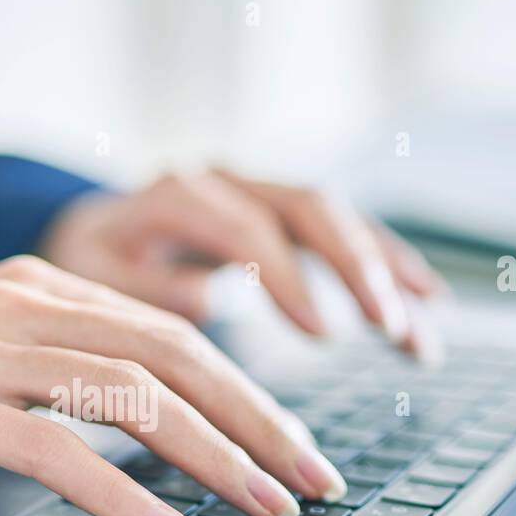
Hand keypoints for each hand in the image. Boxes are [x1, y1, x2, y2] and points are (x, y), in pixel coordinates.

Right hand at [0, 256, 346, 515]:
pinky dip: (125, 495)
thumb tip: (149, 433)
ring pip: (132, 396)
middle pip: (175, 357)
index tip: (295, 446)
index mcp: (42, 289)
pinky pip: (58, 449)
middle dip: (259, 422)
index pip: (173, 334)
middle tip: (314, 481)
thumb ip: (58, 375)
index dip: (248, 392)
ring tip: (266, 509)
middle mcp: (24, 305)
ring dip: (214, 458)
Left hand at [40, 169, 447, 359]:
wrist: (90, 230)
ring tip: (424, 333)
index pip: (249, 228)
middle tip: (389, 328)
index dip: (290, 280)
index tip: (325, 336)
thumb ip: (143, 285)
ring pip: (338, 218)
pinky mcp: (281, 214)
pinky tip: (426, 304)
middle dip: (357, 269)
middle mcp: (228, 179)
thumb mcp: (92, 276)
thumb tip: (204, 295)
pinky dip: (386, 267)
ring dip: (387, 273)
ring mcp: (260, 191)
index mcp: (179, 193)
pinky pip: (344, 233)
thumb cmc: (90, 262)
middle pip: (309, 208)